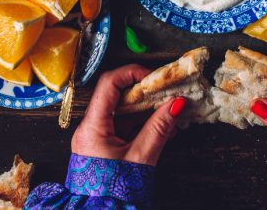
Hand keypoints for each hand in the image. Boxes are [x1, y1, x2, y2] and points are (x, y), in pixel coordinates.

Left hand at [71, 64, 185, 165]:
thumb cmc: (115, 193)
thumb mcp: (140, 159)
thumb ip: (159, 129)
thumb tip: (177, 104)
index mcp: (92, 127)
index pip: (108, 84)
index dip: (132, 73)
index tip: (155, 76)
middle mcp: (89, 129)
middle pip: (116, 97)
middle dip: (144, 92)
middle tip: (168, 91)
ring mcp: (95, 139)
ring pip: (121, 113)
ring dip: (145, 109)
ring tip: (170, 109)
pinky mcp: (103, 150)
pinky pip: (122, 128)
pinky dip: (142, 124)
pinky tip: (162, 127)